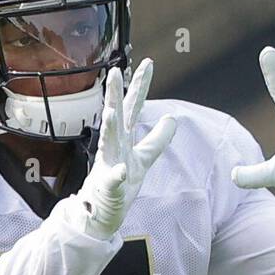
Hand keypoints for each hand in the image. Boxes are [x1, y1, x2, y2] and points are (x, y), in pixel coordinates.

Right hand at [74, 60, 175, 239]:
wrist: (101, 211)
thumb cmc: (121, 183)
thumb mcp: (145, 158)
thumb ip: (158, 138)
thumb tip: (173, 117)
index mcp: (124, 138)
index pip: (133, 107)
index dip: (141, 86)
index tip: (148, 62)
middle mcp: (114, 147)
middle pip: (116, 116)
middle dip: (114, 94)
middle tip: (114, 71)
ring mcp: (108, 165)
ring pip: (108, 143)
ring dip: (109, 128)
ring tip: (111, 112)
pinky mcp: (108, 188)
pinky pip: (112, 181)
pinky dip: (116, 176)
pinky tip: (121, 171)